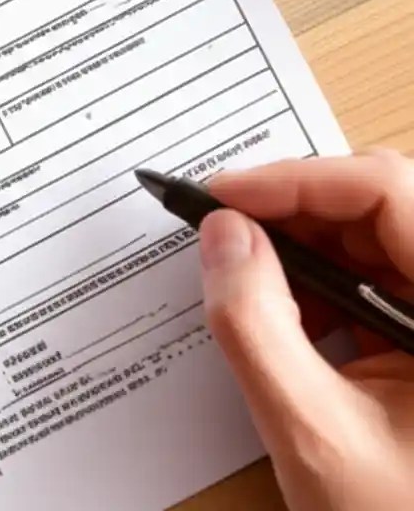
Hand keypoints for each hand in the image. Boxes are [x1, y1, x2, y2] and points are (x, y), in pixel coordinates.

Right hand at [199, 152, 413, 510]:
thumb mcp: (312, 431)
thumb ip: (256, 327)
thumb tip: (222, 237)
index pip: (389, 192)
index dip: (300, 181)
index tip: (223, 197)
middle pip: (385, 204)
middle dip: (296, 209)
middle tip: (224, 230)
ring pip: (380, 235)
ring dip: (307, 247)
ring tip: (253, 281)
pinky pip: (383, 276)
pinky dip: (326, 283)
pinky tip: (295, 318)